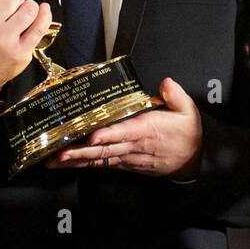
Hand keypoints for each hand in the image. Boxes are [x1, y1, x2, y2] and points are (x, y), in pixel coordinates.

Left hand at [48, 78, 201, 179]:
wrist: (194, 159)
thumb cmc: (187, 133)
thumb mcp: (187, 110)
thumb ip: (175, 95)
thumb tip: (166, 83)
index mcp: (147, 130)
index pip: (123, 132)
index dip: (106, 136)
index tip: (91, 137)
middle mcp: (134, 145)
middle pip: (104, 150)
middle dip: (79, 152)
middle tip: (58, 153)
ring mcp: (129, 157)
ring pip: (99, 160)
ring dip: (77, 161)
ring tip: (55, 160)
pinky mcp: (127, 164)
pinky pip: (104, 165)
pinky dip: (87, 165)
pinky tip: (71, 164)